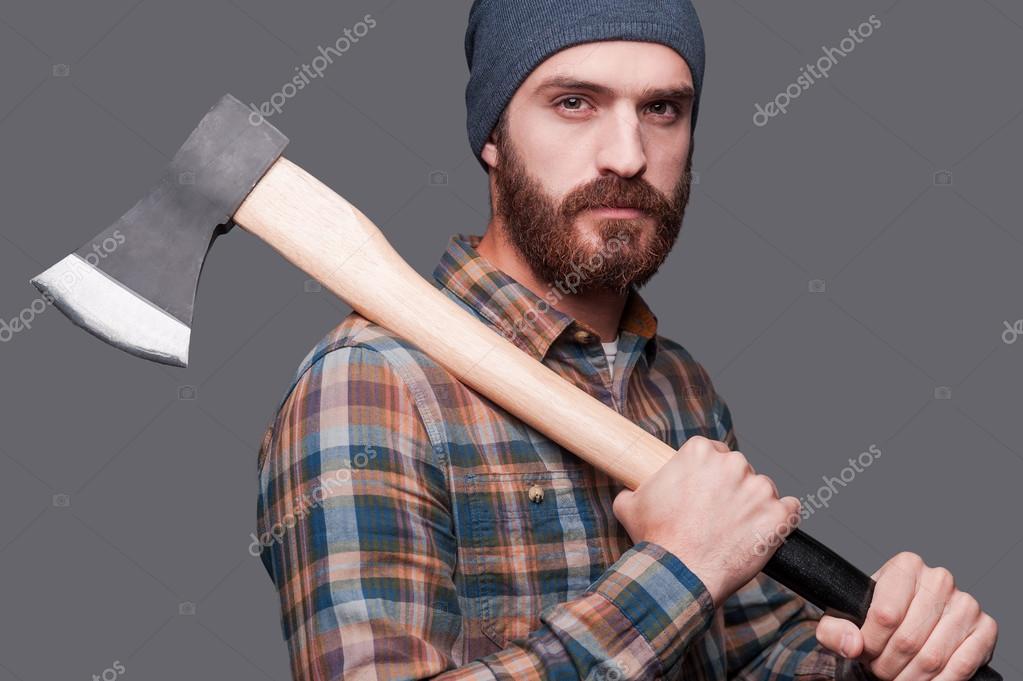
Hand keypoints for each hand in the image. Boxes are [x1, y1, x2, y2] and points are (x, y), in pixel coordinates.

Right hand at [612, 435, 800, 606]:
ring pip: (763, 489)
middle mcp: (733, 463)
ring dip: (754, 506)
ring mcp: (759, 488)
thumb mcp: (630, 504)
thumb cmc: (655, 540)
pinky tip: (764, 533)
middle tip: (718, 515)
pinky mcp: (779, 516)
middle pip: (739, 469)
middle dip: (732, 489)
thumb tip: (634, 490)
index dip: (709, 475)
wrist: (678, 576)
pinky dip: (781, 520)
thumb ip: (636, 488)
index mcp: (700, 452)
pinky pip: (791, 510)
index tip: (704, 493)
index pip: (713, 453)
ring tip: (737, 531)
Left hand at [816, 551, 997, 678]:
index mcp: (905, 566)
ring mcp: (966, 603)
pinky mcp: (985, 628)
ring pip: (933, 657)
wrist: (904, 623)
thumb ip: (834, 629)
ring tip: (898, 676)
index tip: (864, 653)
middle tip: (880, 671)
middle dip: (888, 665)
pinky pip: (963, 665)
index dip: (871, 643)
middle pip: (909, 639)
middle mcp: (939, 579)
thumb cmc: (874, 617)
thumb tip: (851, 643)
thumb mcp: (843, 617)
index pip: (885, 614)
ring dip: (911, 677)